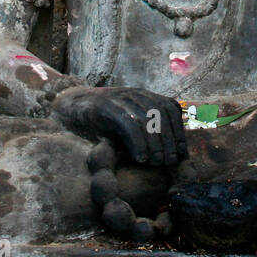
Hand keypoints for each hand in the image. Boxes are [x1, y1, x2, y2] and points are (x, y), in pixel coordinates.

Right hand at [52, 87, 187, 166]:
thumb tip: (171, 156)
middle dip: (169, 140)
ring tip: (156, 163)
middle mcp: (136, 94)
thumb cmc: (105, 121)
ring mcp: (121, 97)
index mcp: (145, 96)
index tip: (182, 154)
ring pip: (147, 118)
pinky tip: (140, 159)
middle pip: (162, 114)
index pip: (171, 109)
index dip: (179, 132)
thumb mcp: (130, 125)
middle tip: (169, 162)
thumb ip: (148, 134)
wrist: (74, 106)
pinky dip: (138, 143)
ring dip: (155, 144)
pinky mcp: (106, 106)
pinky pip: (128, 123)